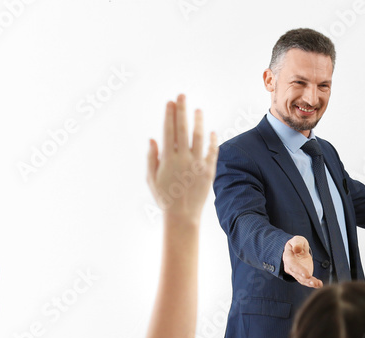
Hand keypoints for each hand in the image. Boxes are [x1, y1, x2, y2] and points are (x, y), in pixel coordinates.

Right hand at [146, 94, 217, 222]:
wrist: (182, 215)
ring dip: (198, 121)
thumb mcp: (151, 178)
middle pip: (182, 129)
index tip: (169, 102)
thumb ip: (151, 157)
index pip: (168, 130)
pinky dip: (213, 141)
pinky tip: (212, 132)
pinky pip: (212, 152)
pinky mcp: (208, 171)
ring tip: (198, 110)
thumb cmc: (164, 197)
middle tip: (182, 95)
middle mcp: (182, 158)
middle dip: (182, 110)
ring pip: (199, 137)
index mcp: (167, 158)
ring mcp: (197, 164)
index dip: (169, 114)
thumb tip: (152, 138)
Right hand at [282, 235, 322, 287]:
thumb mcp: (297, 240)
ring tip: (317, 284)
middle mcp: (290, 267)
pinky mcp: (302, 275)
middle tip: (313, 283)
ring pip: (302, 279)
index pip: (292, 264)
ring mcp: (296, 272)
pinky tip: (319, 285)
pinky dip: (313, 283)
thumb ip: (297, 243)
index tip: (306, 275)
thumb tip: (296, 249)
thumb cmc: (297, 243)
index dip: (299, 270)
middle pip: (297, 274)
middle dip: (305, 279)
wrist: (297, 249)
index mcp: (288, 257)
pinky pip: (306, 280)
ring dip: (309, 283)